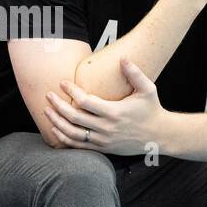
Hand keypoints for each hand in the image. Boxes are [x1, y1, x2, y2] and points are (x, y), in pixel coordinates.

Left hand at [44, 58, 170, 154]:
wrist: (160, 136)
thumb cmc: (152, 110)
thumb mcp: (148, 90)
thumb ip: (135, 74)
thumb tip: (123, 58)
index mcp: (115, 112)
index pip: (85, 101)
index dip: (71, 91)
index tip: (63, 82)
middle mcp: (107, 128)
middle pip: (74, 117)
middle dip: (58, 105)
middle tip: (49, 95)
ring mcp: (104, 140)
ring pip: (73, 133)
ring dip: (57, 122)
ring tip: (47, 111)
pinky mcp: (103, 148)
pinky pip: (78, 145)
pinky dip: (64, 138)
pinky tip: (55, 129)